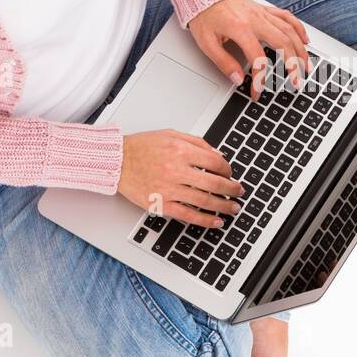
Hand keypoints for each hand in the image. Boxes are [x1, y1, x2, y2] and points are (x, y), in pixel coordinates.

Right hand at [118, 129, 244, 227]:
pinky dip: (205, 220)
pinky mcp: (161, 204)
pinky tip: (216, 221)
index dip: (228, 170)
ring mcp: (169, 189)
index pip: (215, 163)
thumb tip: (219, 155)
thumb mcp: (171, 134)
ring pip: (204, 201)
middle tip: (239, 192)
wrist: (116, 161)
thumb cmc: (141, 147)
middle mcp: (176, 170)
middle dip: (232, 190)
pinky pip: (188, 215)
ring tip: (233, 208)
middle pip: (215, 184)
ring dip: (224, 206)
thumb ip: (197, 143)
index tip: (230, 174)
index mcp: (181, 151)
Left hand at [189, 0, 310, 96]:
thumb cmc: (204, 15)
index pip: (257, 58)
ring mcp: (262, 13)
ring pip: (289, 31)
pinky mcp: (265, 9)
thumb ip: (223, 62)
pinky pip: (287, 17)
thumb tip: (238, 79)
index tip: (258, 92)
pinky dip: (299, 28)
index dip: (260, 79)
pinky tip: (305, 41)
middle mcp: (256, 20)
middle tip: (297, 82)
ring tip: (306, 67)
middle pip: (282, 43)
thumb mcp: (206, 42)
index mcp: (240, 29)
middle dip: (293, 65)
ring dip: (300, 50)